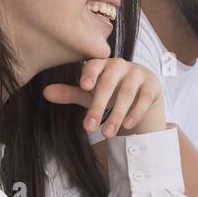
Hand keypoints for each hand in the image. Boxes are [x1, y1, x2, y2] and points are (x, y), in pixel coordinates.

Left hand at [43, 58, 166, 136]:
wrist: (142, 92)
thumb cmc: (110, 91)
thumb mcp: (89, 94)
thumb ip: (70, 93)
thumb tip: (45, 92)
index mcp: (102, 63)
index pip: (94, 65)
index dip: (90, 74)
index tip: (84, 87)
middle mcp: (121, 65)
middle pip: (109, 84)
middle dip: (98, 107)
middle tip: (89, 128)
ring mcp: (138, 74)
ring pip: (126, 94)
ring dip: (116, 115)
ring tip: (107, 134)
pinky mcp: (152, 85)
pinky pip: (144, 99)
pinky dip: (136, 112)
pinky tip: (128, 125)